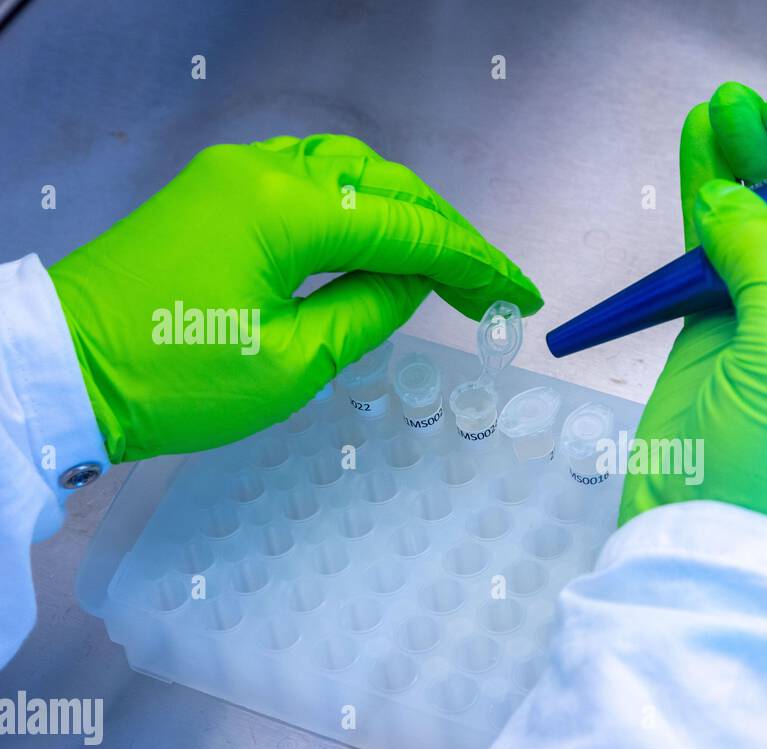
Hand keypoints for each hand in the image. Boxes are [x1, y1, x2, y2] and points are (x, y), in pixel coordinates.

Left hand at [50, 134, 540, 460]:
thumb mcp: (291, 365)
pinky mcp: (216, 188)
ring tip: (442, 265)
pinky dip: (357, 203)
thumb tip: (414, 285)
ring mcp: (236, 172)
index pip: (410, 230)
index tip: (519, 295)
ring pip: (351, 172)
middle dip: (448, 238)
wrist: (64, 367)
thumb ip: (368, 313)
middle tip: (490, 291)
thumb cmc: (171, 378)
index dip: (475, 265)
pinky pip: (308, 175)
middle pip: (388, 189)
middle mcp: (265, 171)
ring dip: (405, 214)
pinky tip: (375, 238)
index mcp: (288, 212)